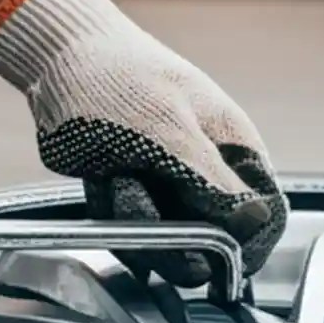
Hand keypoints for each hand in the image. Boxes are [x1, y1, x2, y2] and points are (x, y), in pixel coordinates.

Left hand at [0, 0, 287, 286]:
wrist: (57, 57)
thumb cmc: (119, 77)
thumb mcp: (168, 131)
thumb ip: (212, 182)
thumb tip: (258, 221)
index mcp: (232, 147)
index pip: (266, 214)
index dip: (250, 246)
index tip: (222, 264)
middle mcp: (205, 170)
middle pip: (214, 237)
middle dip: (181, 241)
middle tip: (154, 227)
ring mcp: (166, 182)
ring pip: (169, 240)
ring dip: (140, 224)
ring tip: (121, 180)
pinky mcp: (130, 191)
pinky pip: (130, 228)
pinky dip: (114, 215)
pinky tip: (105, 183)